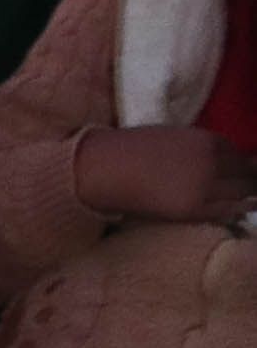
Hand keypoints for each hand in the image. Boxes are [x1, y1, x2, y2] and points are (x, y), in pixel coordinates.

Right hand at [71, 125, 256, 228]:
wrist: (105, 168)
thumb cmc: (132, 150)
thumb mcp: (172, 137)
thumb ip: (200, 147)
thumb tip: (222, 160)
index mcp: (207, 140)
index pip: (239, 153)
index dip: (243, 164)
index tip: (243, 171)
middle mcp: (212, 162)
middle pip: (246, 173)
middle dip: (250, 179)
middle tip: (249, 186)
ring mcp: (205, 186)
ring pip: (243, 192)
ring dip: (248, 195)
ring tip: (249, 198)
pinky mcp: (195, 208)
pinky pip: (228, 210)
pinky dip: (238, 209)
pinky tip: (241, 210)